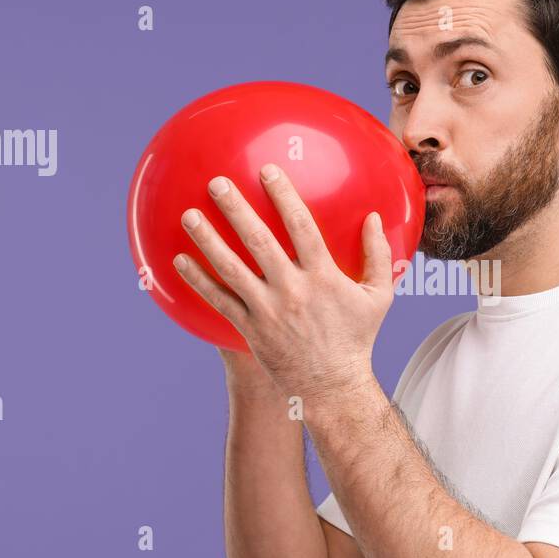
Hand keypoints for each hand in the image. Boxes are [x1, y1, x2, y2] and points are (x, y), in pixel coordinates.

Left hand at [172, 163, 393, 402]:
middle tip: (216, 182)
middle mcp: (293, 290)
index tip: (267, 170)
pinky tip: (179, 260)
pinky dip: (198, 280)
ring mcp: (268, 311)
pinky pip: (219, 301)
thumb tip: (374, 217)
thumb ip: (378, 255)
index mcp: (324, 277)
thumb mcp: (378, 297)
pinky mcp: (251, 330)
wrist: (332, 387)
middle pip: (258, 241)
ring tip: (188, 215)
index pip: (301, 227)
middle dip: (236, 209)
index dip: (283, 196)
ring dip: (208, 240)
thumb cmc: (356, 338)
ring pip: (231, 269)